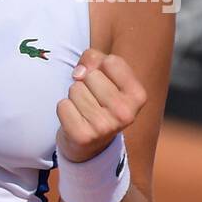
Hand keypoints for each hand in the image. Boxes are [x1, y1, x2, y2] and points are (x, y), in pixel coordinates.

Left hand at [55, 48, 147, 163]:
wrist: (92, 142)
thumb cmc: (100, 99)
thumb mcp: (107, 75)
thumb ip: (95, 59)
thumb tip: (78, 73)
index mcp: (138, 96)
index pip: (110, 62)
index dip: (100, 67)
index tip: (103, 82)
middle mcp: (125, 114)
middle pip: (90, 75)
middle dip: (86, 83)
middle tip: (93, 99)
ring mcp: (105, 127)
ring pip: (75, 89)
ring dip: (75, 96)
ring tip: (85, 110)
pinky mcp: (83, 136)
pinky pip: (63, 105)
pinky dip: (65, 109)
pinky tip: (76, 118)